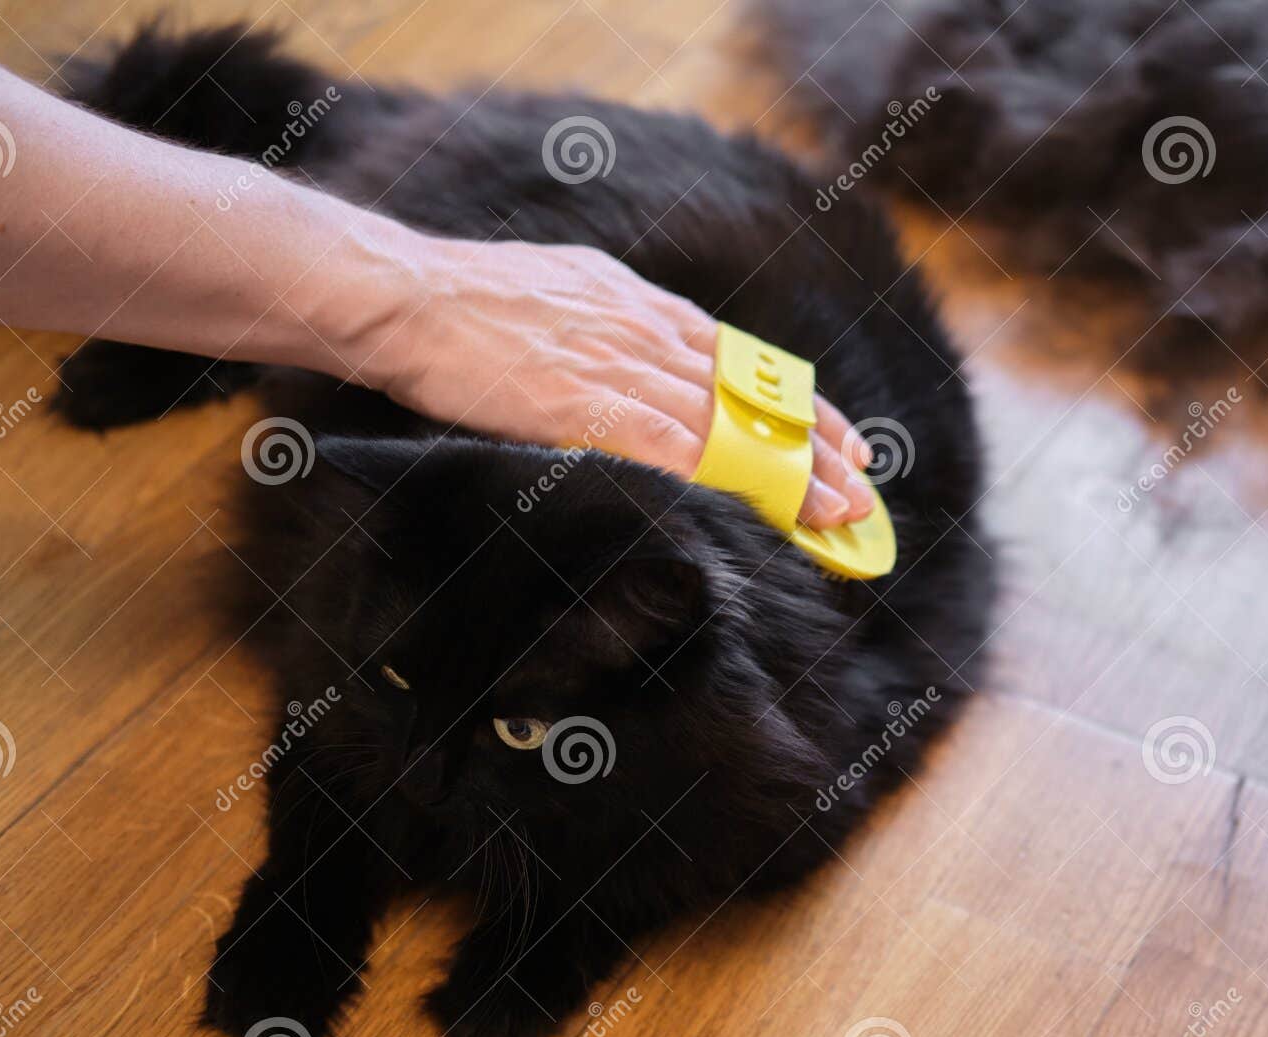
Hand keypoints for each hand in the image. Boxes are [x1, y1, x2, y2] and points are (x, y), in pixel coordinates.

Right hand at [353, 237, 875, 528]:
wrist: (406, 294)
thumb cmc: (471, 298)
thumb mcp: (568, 289)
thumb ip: (617, 321)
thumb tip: (650, 349)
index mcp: (643, 307)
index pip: (746, 365)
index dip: (803, 407)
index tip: (846, 442)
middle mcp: (646, 333)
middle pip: (749, 400)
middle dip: (814, 452)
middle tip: (861, 496)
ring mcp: (618, 367)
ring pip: (724, 427)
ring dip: (784, 475)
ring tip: (832, 516)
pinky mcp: (582, 403)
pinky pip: (664, 447)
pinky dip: (714, 479)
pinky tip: (749, 510)